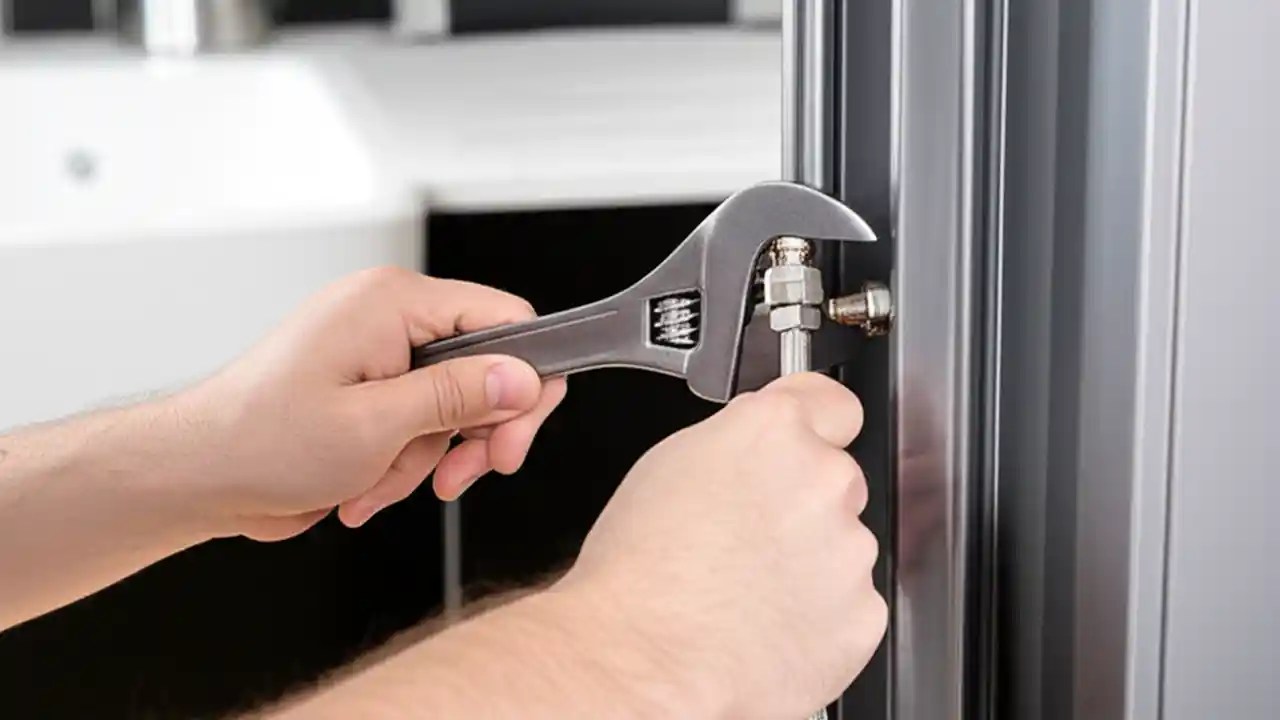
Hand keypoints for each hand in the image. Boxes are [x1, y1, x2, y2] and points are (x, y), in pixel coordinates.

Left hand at [180, 267, 565, 540]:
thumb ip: (458, 396)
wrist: (197, 475)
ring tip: (376, 484)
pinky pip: (420, 426)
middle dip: (475, 432)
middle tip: (468, 473)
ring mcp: (380, 354)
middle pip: (486, 368)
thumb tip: (524, 377)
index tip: (513, 439)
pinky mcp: (370, 390)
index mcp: (392, 303)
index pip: (503, 319)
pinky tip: (361, 487)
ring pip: (454, 409)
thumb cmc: (259, 441)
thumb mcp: (375, 425)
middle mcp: (389, 318)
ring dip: (426, 459)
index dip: (525, 379)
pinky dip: (401, 464)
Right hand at [555, 373, 885, 717]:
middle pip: (834, 480)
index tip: (809, 441)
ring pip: (842, 547)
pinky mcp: (862, 614)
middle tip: (749, 540)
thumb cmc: (638, 574)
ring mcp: (850, 550)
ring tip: (746, 593)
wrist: (642, 660)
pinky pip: (850, 607)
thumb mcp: (668, 467)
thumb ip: (735, 444)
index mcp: (772, 432)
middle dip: (803, 506)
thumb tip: (753, 455)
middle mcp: (824, 481)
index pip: (832, 403)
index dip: (815, 426)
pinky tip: (767, 626)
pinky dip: (820, 619)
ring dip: (810, 564)